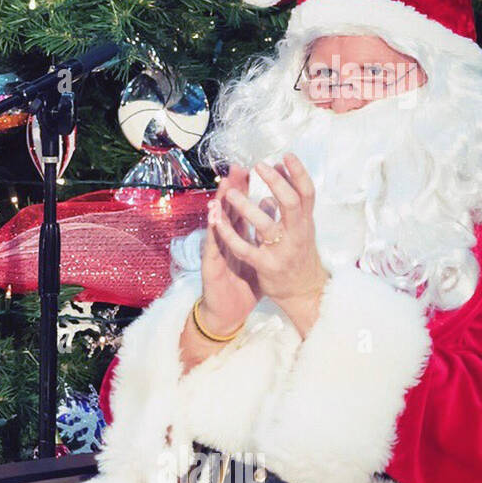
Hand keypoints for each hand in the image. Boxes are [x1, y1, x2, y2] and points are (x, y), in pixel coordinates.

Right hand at [199, 164, 261, 334]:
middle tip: (238, 168)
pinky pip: (213, 246)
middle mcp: (227, 242)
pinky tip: (213, 214)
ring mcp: (218, 252)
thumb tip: (270, 209)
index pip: (244, 209)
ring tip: (224, 184)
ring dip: (221, 203)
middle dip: (235, 188)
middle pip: (230, 210)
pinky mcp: (211, 266)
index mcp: (241, 239)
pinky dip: (214, 229)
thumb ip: (262, 235)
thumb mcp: (257, 259)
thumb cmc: (242, 287)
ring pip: (219, 224)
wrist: (226, 314)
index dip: (248, 190)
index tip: (255, 170)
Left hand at [211, 153, 328, 334]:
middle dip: (276, 182)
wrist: (305, 293)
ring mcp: (282, 251)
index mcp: (306, 223)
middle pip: (291, 203)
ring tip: (231, 192)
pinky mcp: (266, 266)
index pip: (307, 193)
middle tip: (259, 165)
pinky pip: (244, 248)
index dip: (299, 173)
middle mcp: (298, 234)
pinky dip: (229, 234)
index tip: (286, 155)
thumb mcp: (298, 230)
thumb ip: (287, 207)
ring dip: (247, 207)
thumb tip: (277, 180)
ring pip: (265, 226)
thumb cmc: (299, 255)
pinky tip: (217, 221)